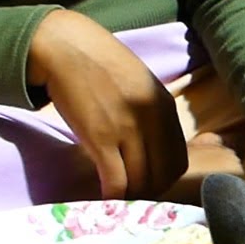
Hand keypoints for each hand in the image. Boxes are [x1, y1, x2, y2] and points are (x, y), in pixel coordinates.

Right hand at [27, 10, 187, 199]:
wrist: (67, 48)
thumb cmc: (102, 64)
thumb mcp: (142, 85)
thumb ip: (153, 114)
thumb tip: (155, 148)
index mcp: (165, 107)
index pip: (178, 160)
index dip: (165, 179)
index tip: (149, 182)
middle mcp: (152, 121)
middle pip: (162, 176)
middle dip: (150, 191)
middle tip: (133, 194)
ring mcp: (127, 131)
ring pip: (141, 183)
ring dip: (130, 195)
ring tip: (119, 196)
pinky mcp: (100, 139)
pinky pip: (116, 182)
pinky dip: (112, 195)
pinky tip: (104, 195)